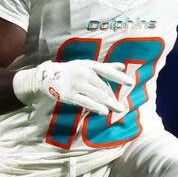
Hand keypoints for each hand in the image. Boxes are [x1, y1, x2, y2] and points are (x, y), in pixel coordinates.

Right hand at [13, 59, 133, 115]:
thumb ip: (105, 67)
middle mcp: (83, 73)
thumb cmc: (71, 71)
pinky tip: (104, 111)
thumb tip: (122, 66)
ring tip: (118, 109)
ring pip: (96, 95)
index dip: (120, 77)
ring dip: (109, 103)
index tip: (131, 83)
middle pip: (103, 87)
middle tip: (120, 106)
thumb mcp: (86, 65)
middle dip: (111, 97)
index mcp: (88, 64)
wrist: (46, 77)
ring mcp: (75, 84)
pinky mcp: (69, 95)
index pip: (107, 71)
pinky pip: (85, 102)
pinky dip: (95, 106)